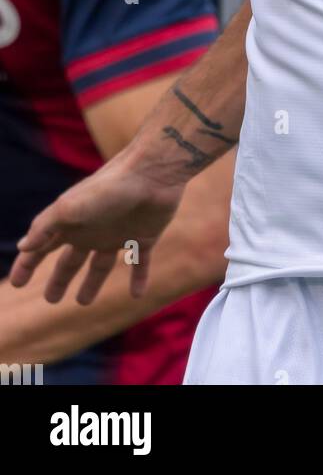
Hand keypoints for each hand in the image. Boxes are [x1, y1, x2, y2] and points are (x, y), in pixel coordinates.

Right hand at [9, 147, 184, 303]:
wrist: (153, 173)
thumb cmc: (109, 188)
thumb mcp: (70, 207)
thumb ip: (45, 226)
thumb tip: (23, 246)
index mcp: (73, 223)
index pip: (43, 247)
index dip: (28, 264)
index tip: (16, 283)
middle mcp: (94, 229)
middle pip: (71, 260)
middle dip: (60, 278)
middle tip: (51, 299)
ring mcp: (119, 234)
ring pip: (102, 265)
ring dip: (92, 283)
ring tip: (83, 302)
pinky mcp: (145, 237)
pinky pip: (141, 263)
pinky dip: (139, 278)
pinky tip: (137, 295)